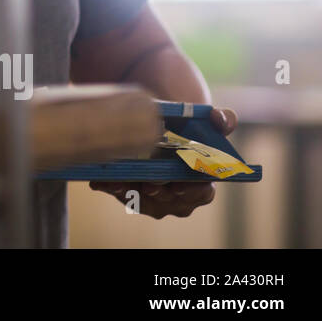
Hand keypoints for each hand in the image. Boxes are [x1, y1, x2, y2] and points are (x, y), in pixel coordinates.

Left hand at [89, 107, 237, 218]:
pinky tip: (99, 179)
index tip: (180, 184)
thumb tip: (223, 120)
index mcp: (200, 182)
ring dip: (130, 192)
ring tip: (119, 180)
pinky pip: (119, 193)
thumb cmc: (185, 127)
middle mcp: (178, 195)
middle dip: (159, 192)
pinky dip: (109, 186)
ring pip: (142, 201)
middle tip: (149, 182)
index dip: (192, 191)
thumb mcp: (203, 121)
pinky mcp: (129, 192)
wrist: (156, 125)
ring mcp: (153, 197)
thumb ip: (220, 119)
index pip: (202, 193)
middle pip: (170, 201)